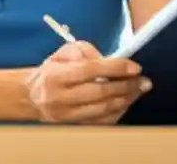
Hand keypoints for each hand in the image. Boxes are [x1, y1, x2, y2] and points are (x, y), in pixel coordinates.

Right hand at [25, 41, 150, 123]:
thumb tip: (110, 59)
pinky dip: (119, 111)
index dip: (115, 68)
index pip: (89, 70)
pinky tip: (127, 101)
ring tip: (139, 90)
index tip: (134, 67)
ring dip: (127, 99)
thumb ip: (85, 51)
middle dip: (126, 85)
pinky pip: (103, 121)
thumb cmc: (52, 71)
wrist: (33, 97)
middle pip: (100, 92)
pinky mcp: (75, 125)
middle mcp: (60, 97)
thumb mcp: (62, 53)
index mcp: (55, 75)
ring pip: (104, 109)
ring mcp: (68, 115)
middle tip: (144, 80)